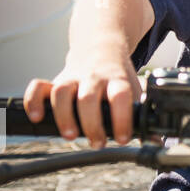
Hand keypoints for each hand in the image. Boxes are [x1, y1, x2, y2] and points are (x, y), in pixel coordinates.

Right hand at [23, 50, 141, 147]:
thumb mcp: (135, 90)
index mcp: (117, 80)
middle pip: (88, 97)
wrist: (102, 48)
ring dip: (63, 115)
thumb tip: (156, 139)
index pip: (120, 96)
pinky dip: (33, 101)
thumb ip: (142, 114)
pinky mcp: (55, 79)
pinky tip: (37, 118)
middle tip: (97, 143)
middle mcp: (94, 77)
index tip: (123, 139)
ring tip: (70, 135)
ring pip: (62, 92)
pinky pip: (38, 87)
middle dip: (91, 123)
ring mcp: (73, 77)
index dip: (121, 118)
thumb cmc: (118, 77)